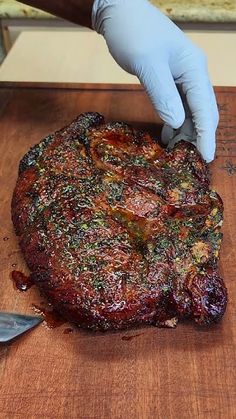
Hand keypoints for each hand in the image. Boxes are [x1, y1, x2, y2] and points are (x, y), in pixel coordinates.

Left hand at [92, 0, 218, 161]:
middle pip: (203, 111)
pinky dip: (174, 122)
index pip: (205, 108)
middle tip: (194, 161)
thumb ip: (163, 94)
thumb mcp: (147, 65)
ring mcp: (182, 77)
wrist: (119, 13)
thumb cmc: (134, 34)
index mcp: (193, 69)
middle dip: (200, 136)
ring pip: (191, 111)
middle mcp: (193, 74)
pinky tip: (167, 136)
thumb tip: (176, 123)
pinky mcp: (169, 80)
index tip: (206, 157)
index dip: (206, 135)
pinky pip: (178, 106)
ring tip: (179, 154)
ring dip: (187, 131)